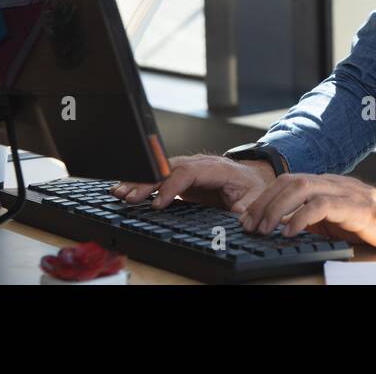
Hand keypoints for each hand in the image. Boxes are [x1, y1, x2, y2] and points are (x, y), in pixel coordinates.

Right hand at [111, 154, 272, 211]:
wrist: (253, 176)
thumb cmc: (253, 186)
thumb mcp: (255, 196)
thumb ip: (245, 205)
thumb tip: (236, 213)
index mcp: (216, 168)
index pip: (189, 172)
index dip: (172, 186)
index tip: (159, 203)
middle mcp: (199, 164)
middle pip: (168, 168)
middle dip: (147, 182)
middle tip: (130, 197)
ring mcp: (188, 168)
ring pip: (160, 171)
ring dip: (140, 181)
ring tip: (120, 192)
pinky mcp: (181, 177)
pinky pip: (159, 177)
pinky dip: (141, 182)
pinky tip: (124, 189)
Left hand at [239, 173, 375, 252]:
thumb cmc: (371, 222)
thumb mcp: (334, 220)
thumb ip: (311, 218)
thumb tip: (280, 228)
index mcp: (325, 184)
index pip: (286, 181)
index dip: (263, 198)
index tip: (246, 218)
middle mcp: (332, 182)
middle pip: (289, 181)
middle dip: (264, 203)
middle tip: (248, 225)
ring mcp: (344, 192)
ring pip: (302, 187)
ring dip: (277, 208)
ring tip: (264, 228)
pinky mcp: (356, 207)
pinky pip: (323, 205)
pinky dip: (301, 217)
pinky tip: (290, 232)